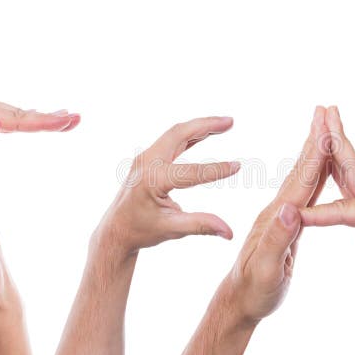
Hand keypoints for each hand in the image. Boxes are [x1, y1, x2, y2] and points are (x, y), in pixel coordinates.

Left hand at [0, 81, 79, 138]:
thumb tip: (0, 127)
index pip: (19, 118)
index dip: (45, 122)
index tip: (70, 121)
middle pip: (23, 114)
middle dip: (51, 118)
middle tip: (77, 119)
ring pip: (14, 114)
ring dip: (38, 118)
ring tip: (60, 119)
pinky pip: (2, 117)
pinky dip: (19, 119)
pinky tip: (20, 122)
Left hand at [92, 116, 240, 258]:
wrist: (116, 230)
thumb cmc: (141, 230)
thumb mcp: (172, 229)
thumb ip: (201, 225)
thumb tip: (229, 233)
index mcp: (153, 180)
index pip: (192, 172)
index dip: (217, 170)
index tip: (238, 166)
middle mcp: (147, 163)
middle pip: (180, 134)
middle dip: (207, 125)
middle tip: (231, 121)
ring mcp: (145, 158)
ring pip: (176, 133)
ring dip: (199, 126)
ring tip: (224, 123)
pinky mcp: (147, 159)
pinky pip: (171, 140)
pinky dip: (190, 135)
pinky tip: (206, 132)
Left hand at [221, 107, 328, 323]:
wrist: (238, 302)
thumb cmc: (253, 291)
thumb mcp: (267, 269)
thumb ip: (278, 239)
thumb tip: (290, 209)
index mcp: (276, 217)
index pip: (300, 180)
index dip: (316, 154)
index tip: (328, 127)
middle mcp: (277, 210)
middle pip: (300, 169)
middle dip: (315, 140)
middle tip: (327, 112)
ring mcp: (280, 216)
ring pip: (301, 178)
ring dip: (315, 153)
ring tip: (326, 131)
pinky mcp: (283, 224)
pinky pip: (303, 193)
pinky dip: (314, 177)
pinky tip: (321, 171)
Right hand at [301, 106, 354, 318]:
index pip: (354, 193)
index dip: (327, 190)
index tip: (302, 199)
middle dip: (338, 140)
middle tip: (326, 111)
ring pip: (354, 175)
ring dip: (338, 152)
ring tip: (326, 129)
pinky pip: (353, 191)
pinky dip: (340, 175)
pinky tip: (333, 169)